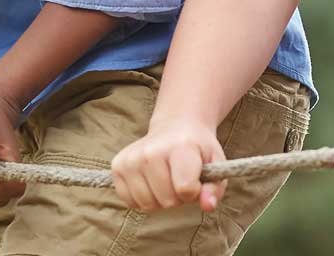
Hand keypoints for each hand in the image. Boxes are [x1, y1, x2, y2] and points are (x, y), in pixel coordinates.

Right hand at [112, 122, 227, 212]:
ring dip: (159, 200)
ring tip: (165, 181)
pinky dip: (142, 199)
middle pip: (167, 200)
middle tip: (179, 179)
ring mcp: (131, 159)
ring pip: (147, 204)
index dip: (194, 192)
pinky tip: (150, 183)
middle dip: (177, 197)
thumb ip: (214, 187)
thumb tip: (207, 206)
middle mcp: (151, 151)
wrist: (175, 127)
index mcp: (180, 148)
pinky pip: (129, 201)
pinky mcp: (117, 166)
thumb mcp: (215, 163)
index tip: (195, 180)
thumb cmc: (197, 149)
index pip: (185, 189)